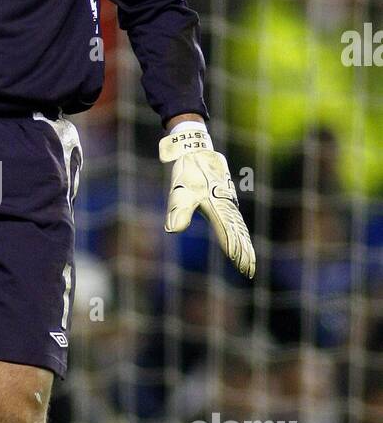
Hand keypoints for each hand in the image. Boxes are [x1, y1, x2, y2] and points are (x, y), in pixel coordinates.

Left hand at [159, 123, 255, 278]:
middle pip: (239, 234)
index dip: (234, 251)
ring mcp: (229, 203)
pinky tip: (244, 242)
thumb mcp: (180, 191)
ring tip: (250, 263)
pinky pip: (237, 222)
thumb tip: (172, 229)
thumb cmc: (187, 172)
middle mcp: (227, 207)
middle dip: (244, 254)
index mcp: (217, 207)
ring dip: (245, 246)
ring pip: (240, 229)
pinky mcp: (227, 200)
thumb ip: (179, 211)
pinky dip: (242, 235)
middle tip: (250, 272)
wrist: (196, 150)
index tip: (241, 267)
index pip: (227, 234)